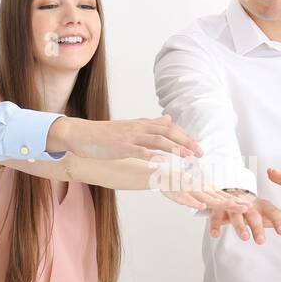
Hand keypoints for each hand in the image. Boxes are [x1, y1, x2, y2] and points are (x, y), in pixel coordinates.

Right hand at [49, 114, 201, 160]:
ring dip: (175, 148)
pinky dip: (152, 156)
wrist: (80, 133)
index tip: (198, 146)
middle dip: (186, 142)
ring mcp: (130, 137)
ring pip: (158, 140)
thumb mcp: (130, 126)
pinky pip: (139, 151)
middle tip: (200, 153)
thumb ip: (151, 124)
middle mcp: (139, 128)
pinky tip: (163, 163)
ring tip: (189, 157)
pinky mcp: (121, 147)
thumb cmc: (104, 134)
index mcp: (142, 124)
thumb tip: (168, 118)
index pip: (170, 127)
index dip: (185, 136)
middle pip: (168, 132)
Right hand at [154, 163, 253, 212]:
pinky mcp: (174, 190)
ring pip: (204, 197)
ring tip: (232, 206)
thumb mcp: (188, 189)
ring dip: (218, 202)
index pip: (220, 196)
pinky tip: (202, 206)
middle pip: (217, 197)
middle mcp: (196, 188)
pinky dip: (193, 202)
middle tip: (246, 208)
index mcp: (200, 188)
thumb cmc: (172, 181)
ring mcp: (186, 189)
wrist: (153, 172)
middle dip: (231, 203)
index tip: (247, 206)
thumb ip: (199, 195)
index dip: (233, 201)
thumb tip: (209, 204)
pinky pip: (184, 197)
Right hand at [208, 196, 280, 244]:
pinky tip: (215, 235)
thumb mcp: (274, 215)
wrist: (231, 195)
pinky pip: (216, 217)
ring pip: (236, 215)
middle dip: (257, 227)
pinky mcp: (219, 211)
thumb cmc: (257, 210)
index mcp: (263, 206)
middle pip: (254, 215)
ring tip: (244, 237)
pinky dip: (215, 225)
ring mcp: (233, 207)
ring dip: (239, 225)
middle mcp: (249, 205)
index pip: (273, 211)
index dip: (278, 220)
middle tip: (261, 241)